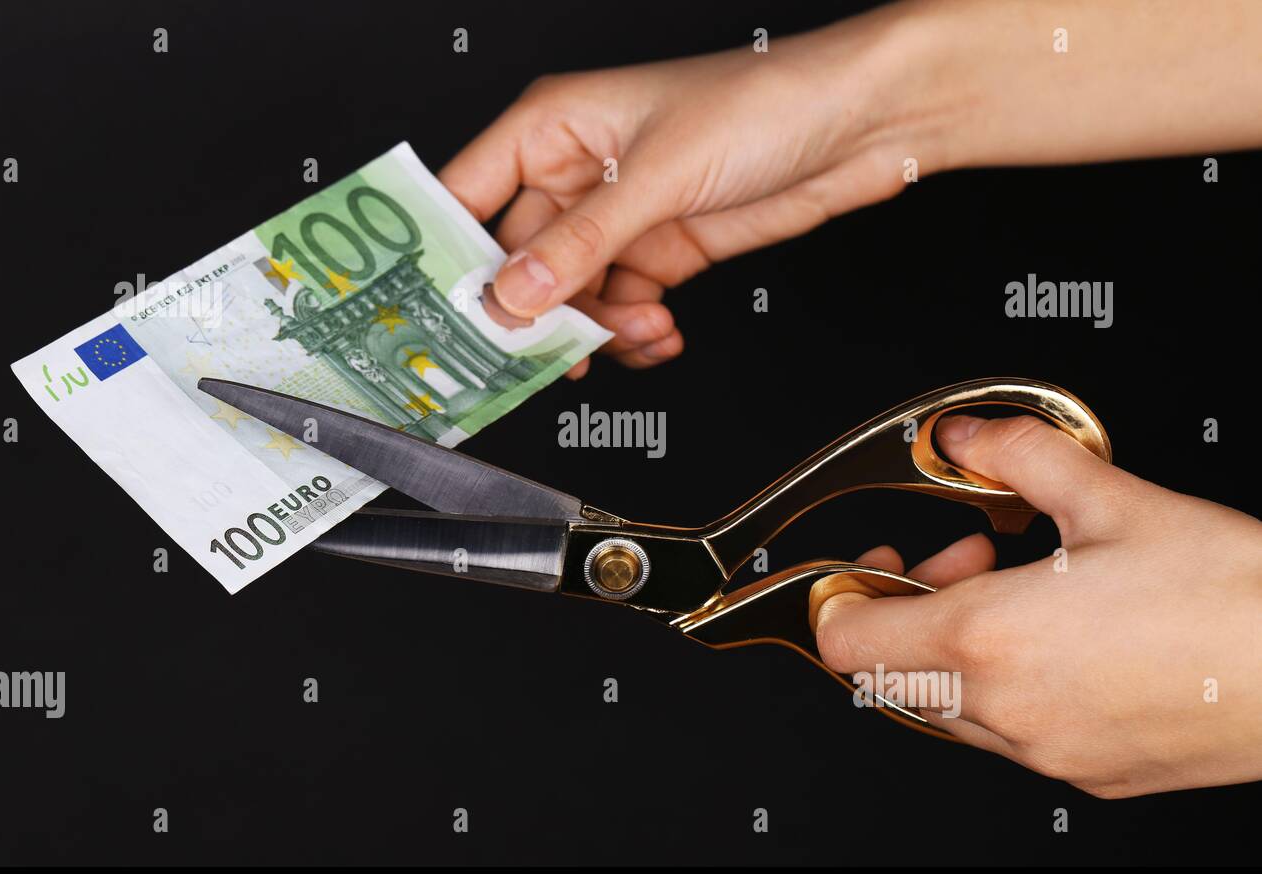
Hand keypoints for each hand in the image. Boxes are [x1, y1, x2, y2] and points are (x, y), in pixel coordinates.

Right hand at [442, 0, 1261, 377]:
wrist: (861, 126)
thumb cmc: (765, 103)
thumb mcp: (658, 175)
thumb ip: (581, 244)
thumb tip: (513, 296)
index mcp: (554, 127)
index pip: (465, 197)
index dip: (439, 258)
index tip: (421, 313)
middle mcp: (580, 172)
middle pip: (519, 262)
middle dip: (530, 314)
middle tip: (525, 360)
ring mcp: (623, 215)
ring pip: (574, 297)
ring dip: (595, 330)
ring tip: (626, 335)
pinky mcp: (664, 249)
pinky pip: (622, 307)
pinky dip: (634, 332)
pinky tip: (657, 332)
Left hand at [812, 415, 1261, 797]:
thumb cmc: (1234, 599)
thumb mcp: (1114, 499)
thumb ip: (1019, 456)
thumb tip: (966, 437)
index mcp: (991, 641)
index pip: (849, 641)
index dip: (841, 598)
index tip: (866, 568)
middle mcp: (1008, 710)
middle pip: (889, 675)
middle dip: (906, 612)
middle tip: (964, 561)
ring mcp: (1047, 752)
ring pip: (947, 707)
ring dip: (955, 649)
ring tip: (1025, 593)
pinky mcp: (1089, 775)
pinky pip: (1009, 735)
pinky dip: (1005, 688)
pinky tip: (1063, 641)